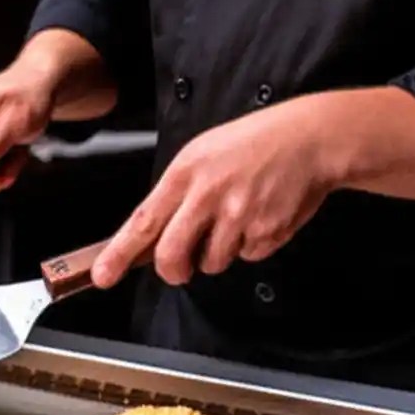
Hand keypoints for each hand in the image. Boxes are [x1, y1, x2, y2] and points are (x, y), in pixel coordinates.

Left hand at [92, 95, 343, 288]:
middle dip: (172, 271)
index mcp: (184, 174)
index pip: (142, 222)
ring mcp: (239, 215)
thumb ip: (175, 194)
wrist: (311, 138)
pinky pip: (247, 257)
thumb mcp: (201, 155)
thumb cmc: (252, 145)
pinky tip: (259, 217)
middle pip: (171, 255)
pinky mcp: (267, 231)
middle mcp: (208, 195)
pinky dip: (249, 246)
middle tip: (180, 269)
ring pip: (211, 262)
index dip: (119, 254)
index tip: (103, 276)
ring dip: (217, 254)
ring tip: (235, 220)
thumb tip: (151, 236)